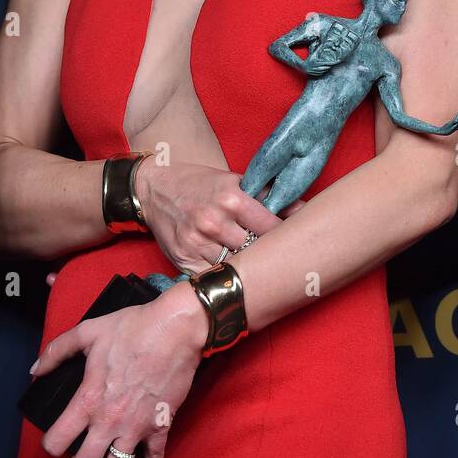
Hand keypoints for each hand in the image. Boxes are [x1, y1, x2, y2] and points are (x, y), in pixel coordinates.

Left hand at [31, 282, 207, 457]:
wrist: (177, 328)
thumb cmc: (134, 327)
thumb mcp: (90, 331)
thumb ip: (57, 350)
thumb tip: (34, 370)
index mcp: (89, 400)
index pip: (56, 442)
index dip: (51, 444)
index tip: (57, 438)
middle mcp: (109, 421)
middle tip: (82, 456)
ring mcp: (136, 427)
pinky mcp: (161, 426)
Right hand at [134, 155, 282, 276]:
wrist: (155, 189)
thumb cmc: (200, 184)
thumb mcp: (234, 181)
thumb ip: (266, 196)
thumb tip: (303, 208)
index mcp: (232, 198)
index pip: (271, 226)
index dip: (285, 235)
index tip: (296, 240)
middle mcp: (214, 221)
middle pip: (255, 249)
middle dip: (268, 254)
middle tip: (282, 259)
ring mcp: (198, 243)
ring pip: (236, 266)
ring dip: (247, 267)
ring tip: (258, 267)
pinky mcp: (184, 259)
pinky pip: (214, 275)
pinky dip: (224, 276)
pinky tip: (232, 273)